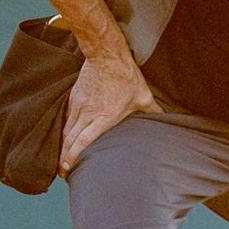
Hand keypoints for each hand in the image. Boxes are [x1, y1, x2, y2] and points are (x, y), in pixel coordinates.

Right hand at [59, 53, 161, 176]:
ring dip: (62, 147)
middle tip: (64, 172)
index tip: (67, 170)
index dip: (72, 157)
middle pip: (69, 140)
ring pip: (65, 131)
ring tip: (61, 160)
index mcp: (103, 117)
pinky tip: (64, 138)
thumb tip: (166, 121)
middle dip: (64, 159)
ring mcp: (78, 105)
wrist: (106, 55)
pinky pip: (65, 119)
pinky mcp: (73, 98)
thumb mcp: (143, 97)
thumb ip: (153, 112)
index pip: (82, 142)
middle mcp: (87, 114)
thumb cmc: (126, 76)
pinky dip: (63, 131)